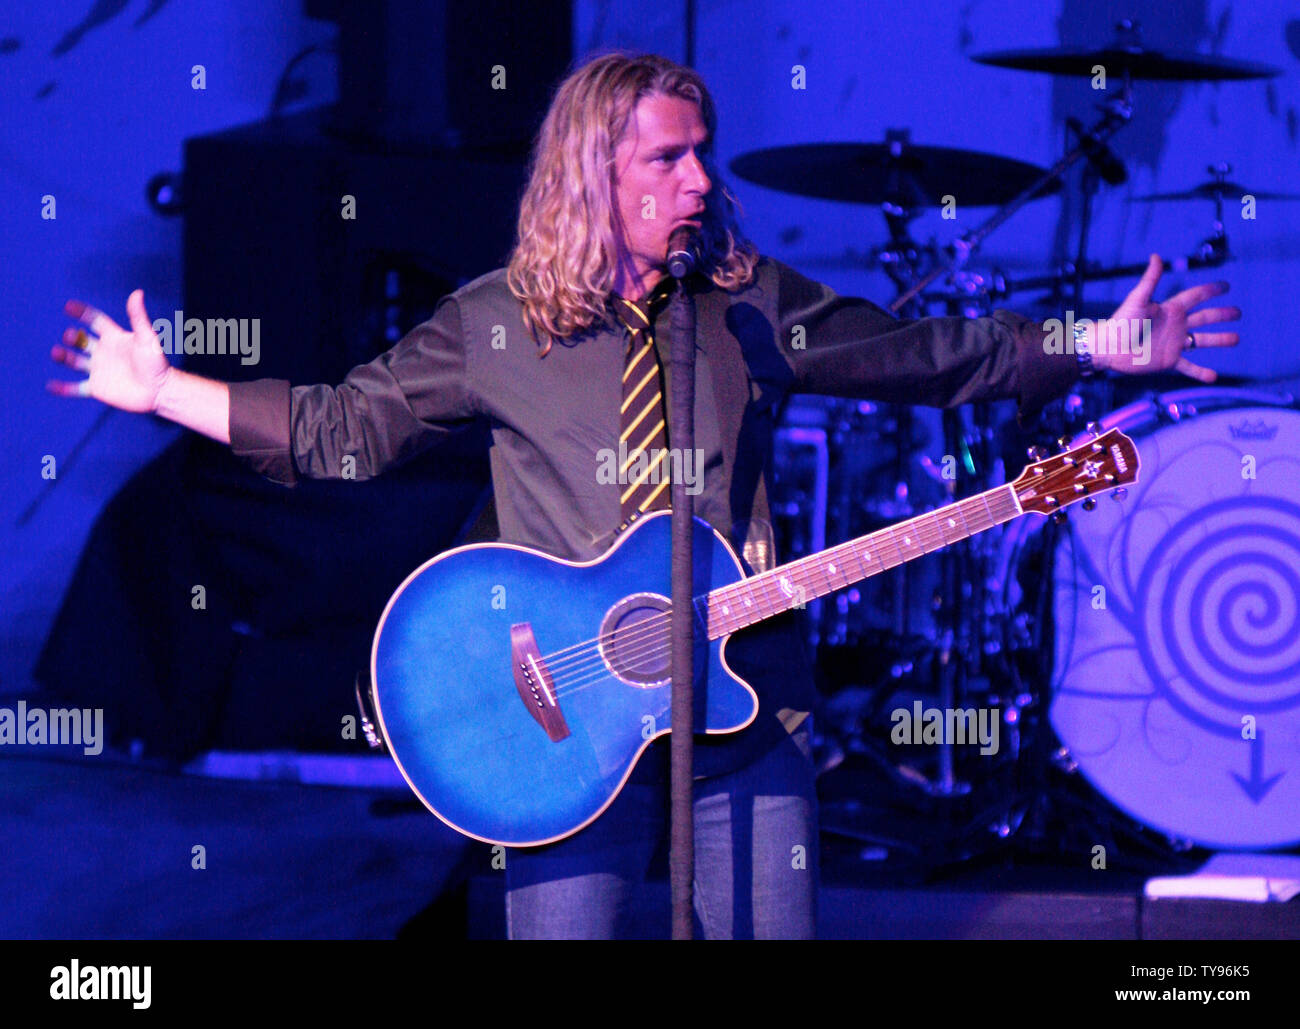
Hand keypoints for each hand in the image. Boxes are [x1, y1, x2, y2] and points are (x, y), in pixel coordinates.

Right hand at [49, 289, 172, 411]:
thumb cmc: (157, 364)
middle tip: (71, 337)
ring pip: (74, 361)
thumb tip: (137, 292)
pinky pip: (76, 388)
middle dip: (73, 337)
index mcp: (114, 337)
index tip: (68, 306)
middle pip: (80, 340)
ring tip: (56, 353)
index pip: (95, 321)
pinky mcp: (97, 388)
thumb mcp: (147, 338)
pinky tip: (51, 386)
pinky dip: (63, 388)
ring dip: (63, 356)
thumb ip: (138, 317)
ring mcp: (98, 369)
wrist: (161, 391)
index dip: (82, 312)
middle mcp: (103, 352)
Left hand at [1089, 254, 1239, 380]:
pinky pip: (1189, 367)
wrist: (1109, 348)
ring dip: (1219, 340)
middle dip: (1222, 315)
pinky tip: (1214, 376)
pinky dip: (1201, 372)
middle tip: (1238, 312)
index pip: (1195, 297)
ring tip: (1236, 339)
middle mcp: (1176, 325)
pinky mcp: (1168, 360)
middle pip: (1205, 318)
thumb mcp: (1137, 300)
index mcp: (1170, 310)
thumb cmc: (1120, 323)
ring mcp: (1174, 343)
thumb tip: (1156, 256)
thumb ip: (1150, 280)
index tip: (1226, 286)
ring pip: (1202, 341)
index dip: (1211, 291)